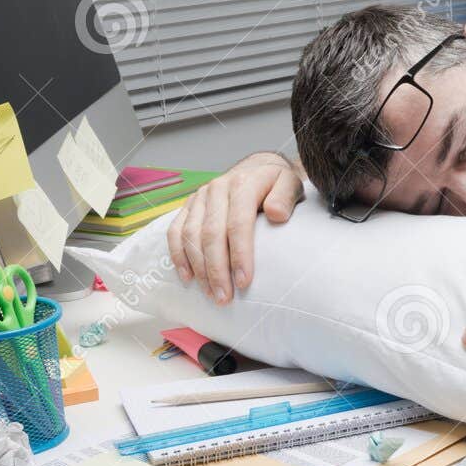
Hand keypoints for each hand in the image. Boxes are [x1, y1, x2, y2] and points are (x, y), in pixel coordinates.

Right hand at [167, 152, 303, 302]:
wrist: (257, 168)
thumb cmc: (276, 184)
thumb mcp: (290, 185)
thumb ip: (285, 198)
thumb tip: (276, 214)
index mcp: (243, 184)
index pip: (239, 223)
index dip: (240, 254)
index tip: (244, 282)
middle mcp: (217, 188)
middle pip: (212, 233)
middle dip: (216, 269)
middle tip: (224, 297)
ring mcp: (200, 196)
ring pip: (191, 235)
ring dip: (199, 268)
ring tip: (210, 294)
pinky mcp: (189, 205)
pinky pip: (175, 231)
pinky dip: (178, 256)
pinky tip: (187, 277)